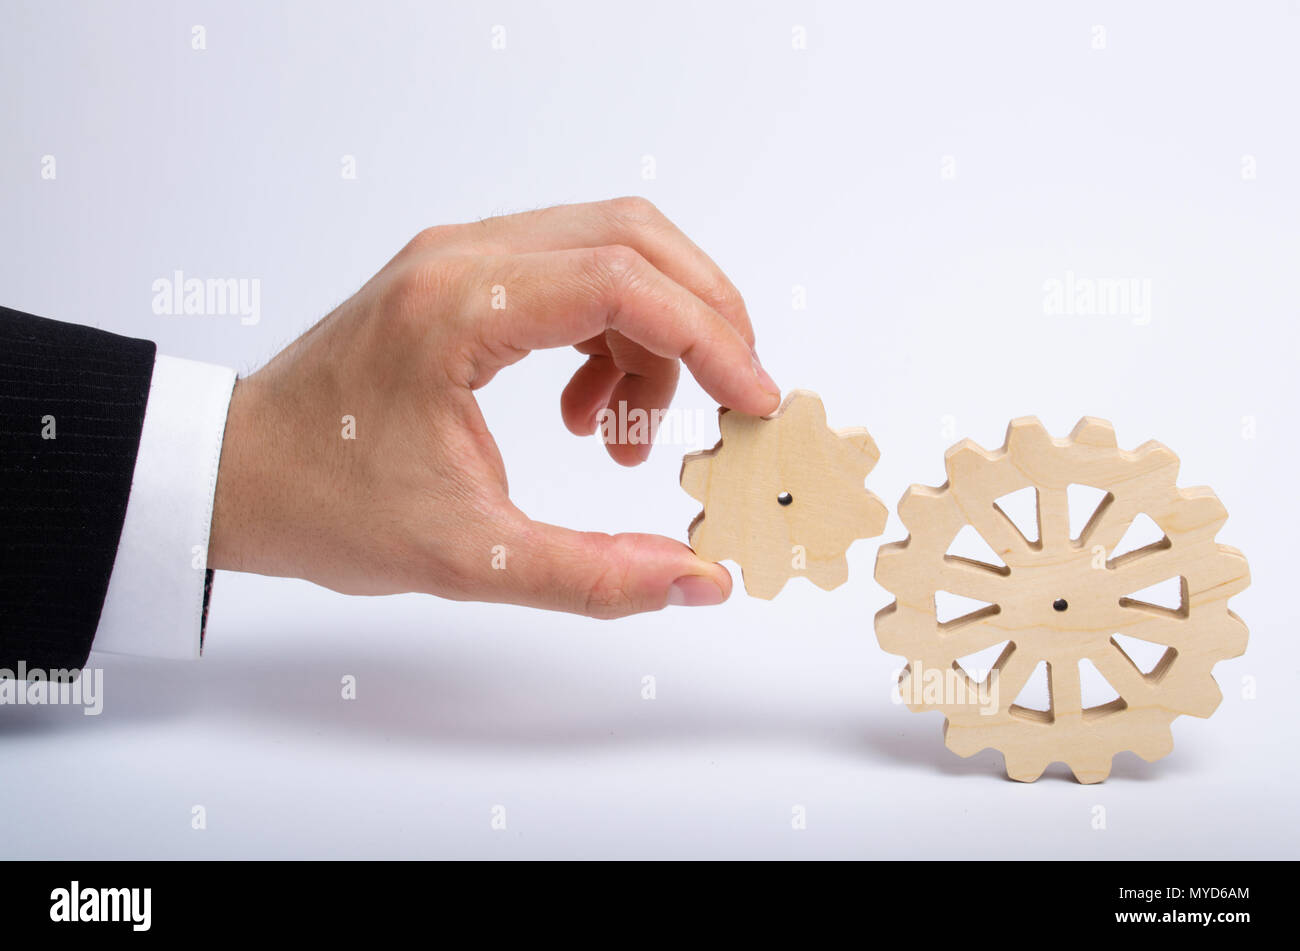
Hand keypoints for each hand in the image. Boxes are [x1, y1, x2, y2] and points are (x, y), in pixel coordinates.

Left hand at [208, 198, 780, 616]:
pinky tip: (587, 414)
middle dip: (704, 316)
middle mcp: (462, 258)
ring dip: (654, 334)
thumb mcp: (466, 559)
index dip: (709, 338)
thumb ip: (592, 575)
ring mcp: (460, 258)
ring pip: (609, 250)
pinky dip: (611, 335)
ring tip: (622, 435)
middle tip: (731, 400)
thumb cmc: (327, 507)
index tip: (753, 401)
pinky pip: (573, 276)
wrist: (237, 473)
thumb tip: (699, 580)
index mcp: (456, 308)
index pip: (622, 281)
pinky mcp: (462, 277)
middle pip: (632, 238)